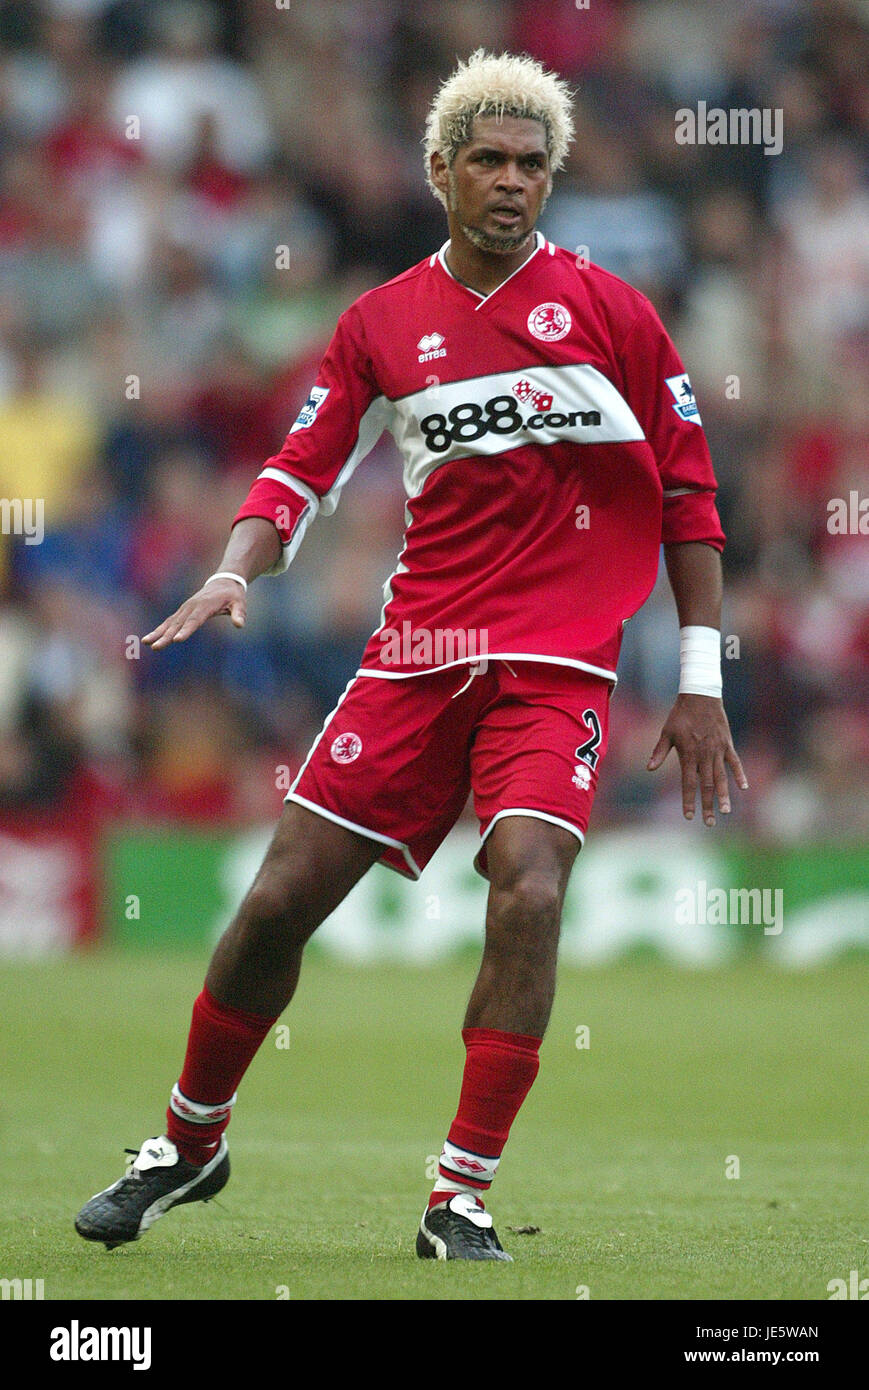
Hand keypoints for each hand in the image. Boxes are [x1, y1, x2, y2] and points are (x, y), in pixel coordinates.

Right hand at [142, 578, 246, 650]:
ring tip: (146, 643)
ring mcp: (185, 608)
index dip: (186, 630)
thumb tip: (239, 624)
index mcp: (205, 606)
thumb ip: (239, 613)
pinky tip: (150, 638)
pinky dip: (159, 630)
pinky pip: (169, 621)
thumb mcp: (240, 603)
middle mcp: (192, 606)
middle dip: (166, 636)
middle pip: (178, 624)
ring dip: (157, 633)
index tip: (177, 640)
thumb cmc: (233, 595)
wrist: (223, 581)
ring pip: (170, 623)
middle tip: (155, 647)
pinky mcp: (182, 611)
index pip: (195, 620)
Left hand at [646, 693, 747, 826]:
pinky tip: (744, 787)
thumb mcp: (666, 732)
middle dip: (707, 805)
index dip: (689, 801)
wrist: (700, 695)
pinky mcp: (727, 743)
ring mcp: (717, 750)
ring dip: (724, 795)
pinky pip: (735, 762)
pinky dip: (739, 774)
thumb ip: (659, 752)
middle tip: (710, 823)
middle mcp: (704, 755)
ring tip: (726, 811)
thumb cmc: (680, 714)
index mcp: (688, 755)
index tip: (689, 816)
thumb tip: (649, 768)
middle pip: (706, 785)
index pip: (688, 783)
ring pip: (721, 777)